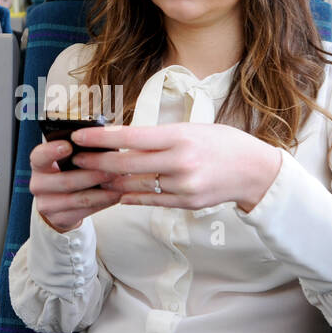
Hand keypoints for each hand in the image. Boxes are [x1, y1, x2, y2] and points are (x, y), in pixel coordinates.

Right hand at [28, 139, 125, 232]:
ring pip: (79, 198)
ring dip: (102, 191)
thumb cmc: (67, 172)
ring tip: (120, 183)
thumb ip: (79, 152)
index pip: (40, 156)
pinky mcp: (59, 218)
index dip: (52, 151)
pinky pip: (85, 211)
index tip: (69, 145)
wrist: (59, 202)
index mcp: (39, 164)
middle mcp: (38, 185)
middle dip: (92, 175)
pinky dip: (103, 202)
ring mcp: (46, 205)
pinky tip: (116, 195)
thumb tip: (104, 145)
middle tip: (112, 169)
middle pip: (65, 181)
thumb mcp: (66, 160)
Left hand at [68, 123, 281, 211]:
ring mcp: (182, 186)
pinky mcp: (185, 203)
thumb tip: (124, 138)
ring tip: (91, 175)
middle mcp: (179, 162)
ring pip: (134, 185)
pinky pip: (149, 201)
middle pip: (126, 164)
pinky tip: (115, 191)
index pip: (131, 137)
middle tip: (77, 158)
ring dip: (109, 181)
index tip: (80, 137)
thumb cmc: (222, 143)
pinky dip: (130, 196)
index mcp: (180, 137)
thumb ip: (159, 136)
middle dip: (97, 161)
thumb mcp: (192, 129)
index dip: (101, 138)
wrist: (254, 170)